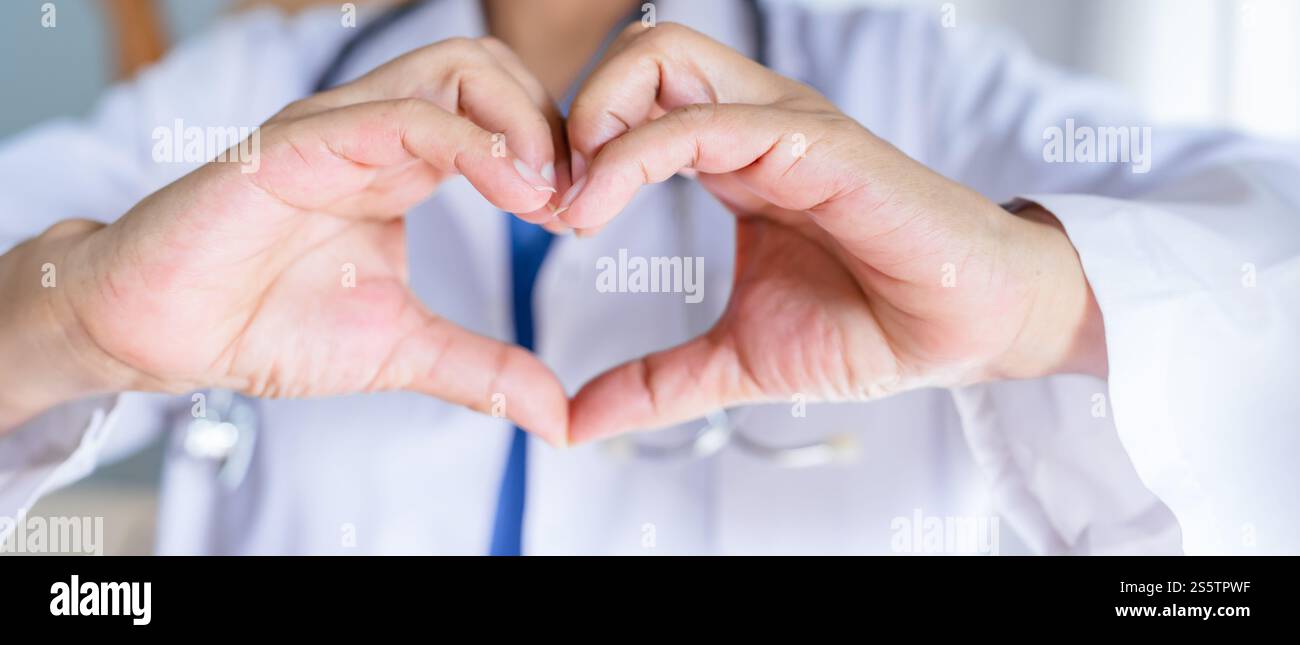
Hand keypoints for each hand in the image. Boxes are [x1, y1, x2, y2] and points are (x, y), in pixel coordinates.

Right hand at [11, 38, 572, 442]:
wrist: (159, 335)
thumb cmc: (266, 324)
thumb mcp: (402, 349)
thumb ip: (481, 371)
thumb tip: (557, 416)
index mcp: (401, 162)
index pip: (501, 114)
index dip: (557, 155)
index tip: (584, 220)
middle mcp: (374, 130)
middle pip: (490, 69)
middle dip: (553, 126)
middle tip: (577, 204)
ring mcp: (335, 128)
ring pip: (454, 69)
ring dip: (523, 124)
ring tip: (549, 198)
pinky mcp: (296, 144)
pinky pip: (398, 114)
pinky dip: (471, 142)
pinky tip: (513, 191)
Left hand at [561, 23, 1106, 442]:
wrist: (964, 334)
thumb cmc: (870, 327)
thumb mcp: (736, 360)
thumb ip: (657, 383)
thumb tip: (581, 421)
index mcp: (734, 155)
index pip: (633, 101)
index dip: (574, 147)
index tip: (550, 219)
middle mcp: (753, 124)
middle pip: (639, 54)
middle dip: (573, 112)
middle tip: (551, 197)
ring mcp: (784, 126)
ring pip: (661, 58)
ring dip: (593, 120)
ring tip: (574, 204)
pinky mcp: (814, 144)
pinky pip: (707, 119)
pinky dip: (634, 154)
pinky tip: (601, 207)